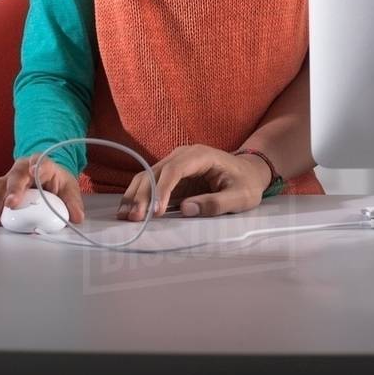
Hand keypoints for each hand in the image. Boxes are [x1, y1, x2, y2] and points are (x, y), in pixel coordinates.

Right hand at [0, 153, 84, 226]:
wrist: (46, 181)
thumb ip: (72, 202)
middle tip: (10, 203)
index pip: (39, 161)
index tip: (32, 170)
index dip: (36, 165)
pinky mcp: (0, 192)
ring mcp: (8, 180)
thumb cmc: (56, 184)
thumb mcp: (68, 189)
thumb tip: (77, 217)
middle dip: (12, 189)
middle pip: (15, 175)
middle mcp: (22, 169)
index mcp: (41, 164)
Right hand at [116, 144, 272, 220]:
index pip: (175, 169)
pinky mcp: (171, 176)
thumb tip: (186, 209)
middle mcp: (183, 155)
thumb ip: (216, 203)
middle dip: (143, 195)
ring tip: (125, 216)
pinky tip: (128, 211)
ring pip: (147, 176)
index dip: (163, 189)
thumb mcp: (240, 197)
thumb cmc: (246, 184)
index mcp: (201, 156)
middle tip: (134, 218)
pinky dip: (138, 197)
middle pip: (156, 171)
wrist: (248, 172)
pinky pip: (150, 184)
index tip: (156, 212)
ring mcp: (175, 164)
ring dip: (135, 196)